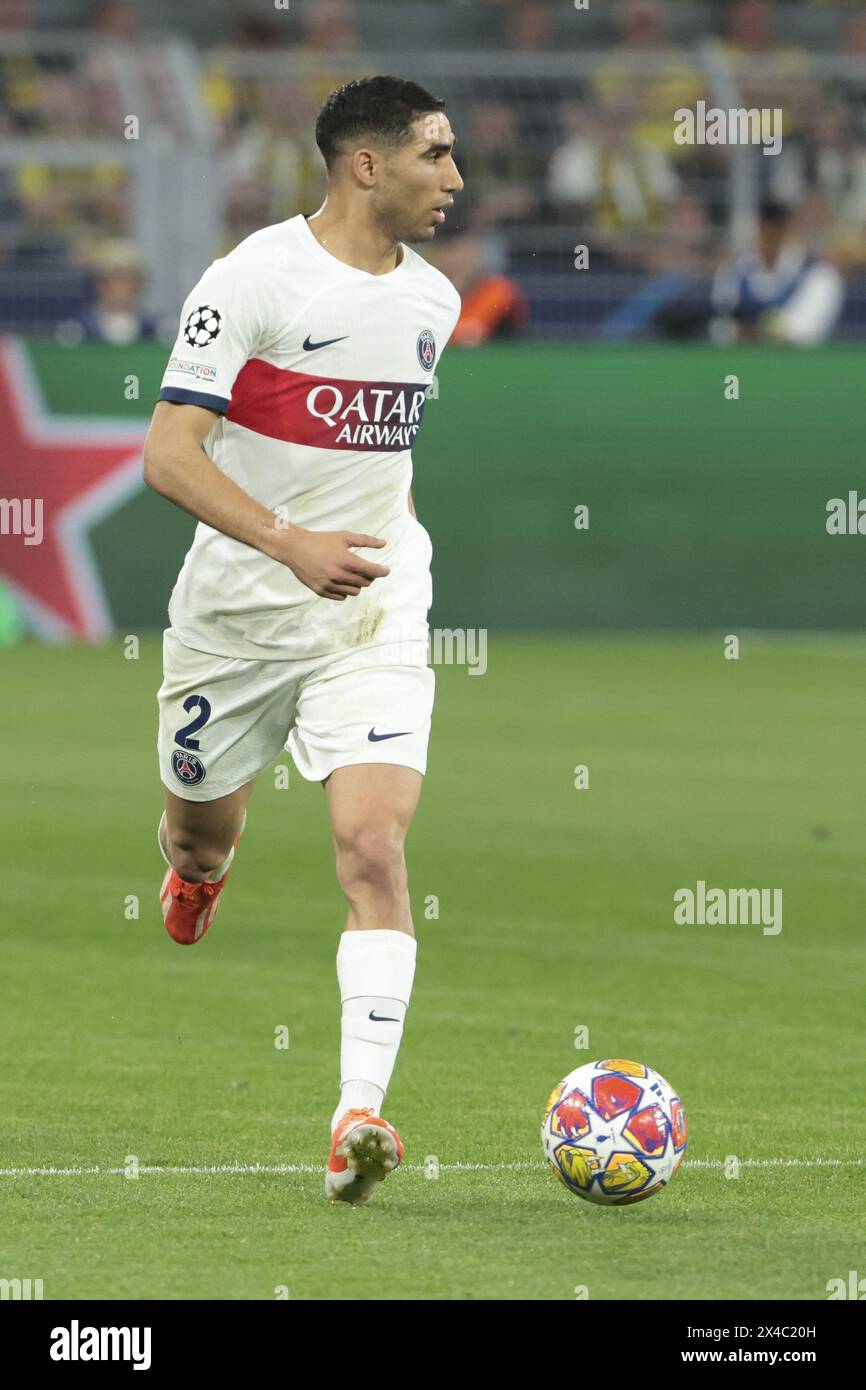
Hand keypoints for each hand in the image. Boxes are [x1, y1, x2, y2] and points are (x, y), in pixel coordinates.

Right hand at [271, 527, 389, 600]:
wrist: (295, 548)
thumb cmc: (321, 541)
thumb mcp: (344, 537)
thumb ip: (366, 540)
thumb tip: (384, 543)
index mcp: (346, 560)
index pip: (372, 571)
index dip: (382, 571)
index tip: (386, 570)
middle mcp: (339, 575)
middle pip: (365, 583)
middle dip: (368, 576)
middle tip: (364, 569)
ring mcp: (329, 585)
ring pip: (354, 592)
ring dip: (357, 585)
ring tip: (351, 575)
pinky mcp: (321, 591)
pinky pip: (341, 597)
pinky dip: (345, 591)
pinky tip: (341, 581)